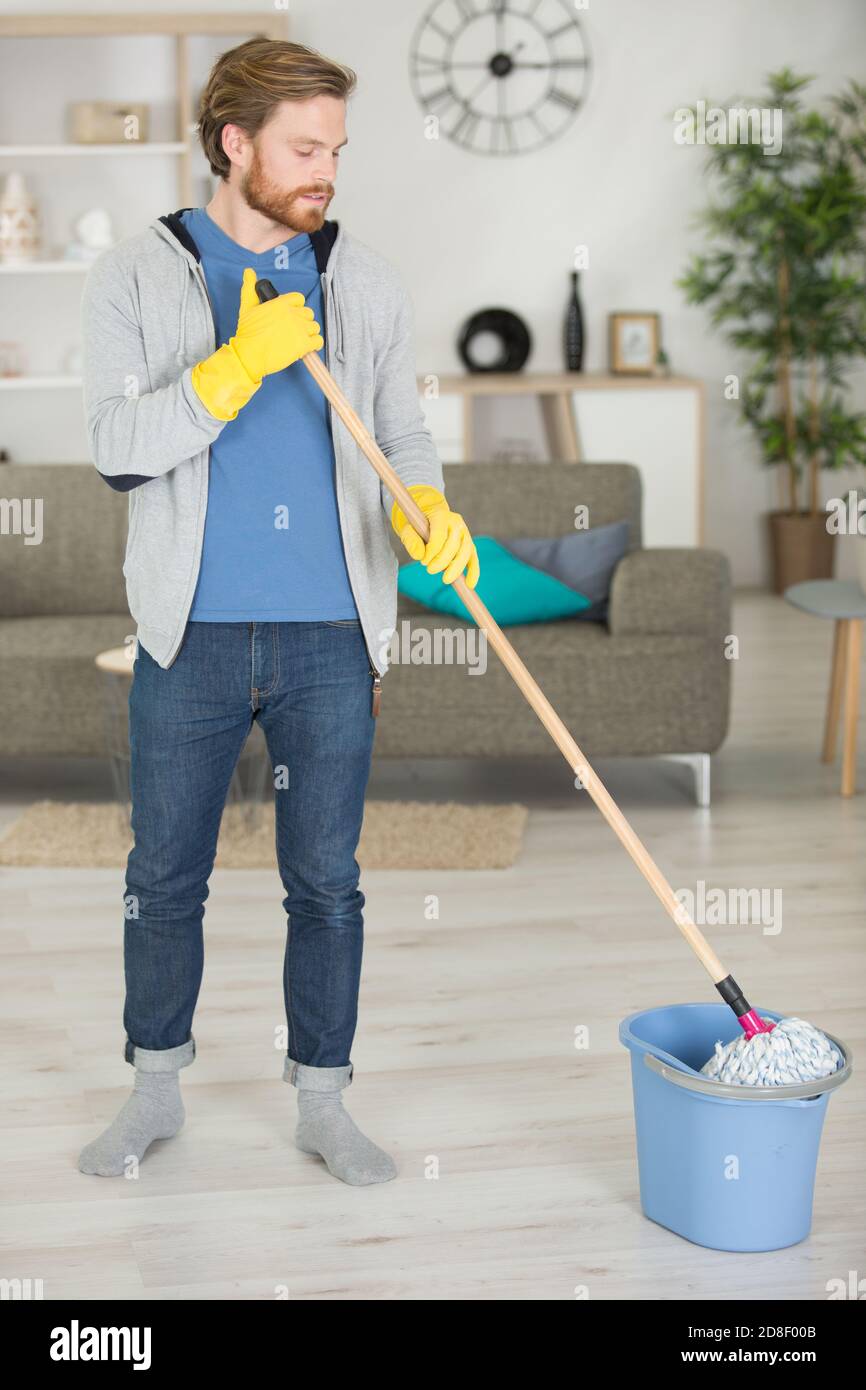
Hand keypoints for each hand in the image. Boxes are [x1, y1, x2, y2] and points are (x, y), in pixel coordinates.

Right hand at [190, 268, 322, 420]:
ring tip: (300, 339)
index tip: (290, 315)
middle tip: (294, 329)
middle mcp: (292, 314)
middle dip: (303, 320)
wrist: (249, 355)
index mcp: (281, 303)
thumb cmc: (247, 333)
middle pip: (309, 313)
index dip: (296, 306)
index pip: (299, 298)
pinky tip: (308, 347)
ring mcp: (299, 329)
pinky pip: (318, 341)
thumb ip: (249, 288)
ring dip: (309, 332)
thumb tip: (248, 272)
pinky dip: (315, 344)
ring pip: (314, 326)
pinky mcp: (303, 345)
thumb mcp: (246, 307)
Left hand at [391, 484, 479, 587]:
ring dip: (457, 568)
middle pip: (454, 545)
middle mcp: (456, 523)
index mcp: (441, 516)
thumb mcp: (408, 530)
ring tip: (446, 579)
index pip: (439, 536)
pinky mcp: (469, 544)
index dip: (432, 551)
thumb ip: (411, 541)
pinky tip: (470, 585)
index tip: (423, 561)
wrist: (429, 517)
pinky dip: (473, 571)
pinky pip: (473, 558)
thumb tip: (420, 556)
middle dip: (442, 561)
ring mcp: (465, 533)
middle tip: (430, 571)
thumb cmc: (417, 526)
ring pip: (465, 552)